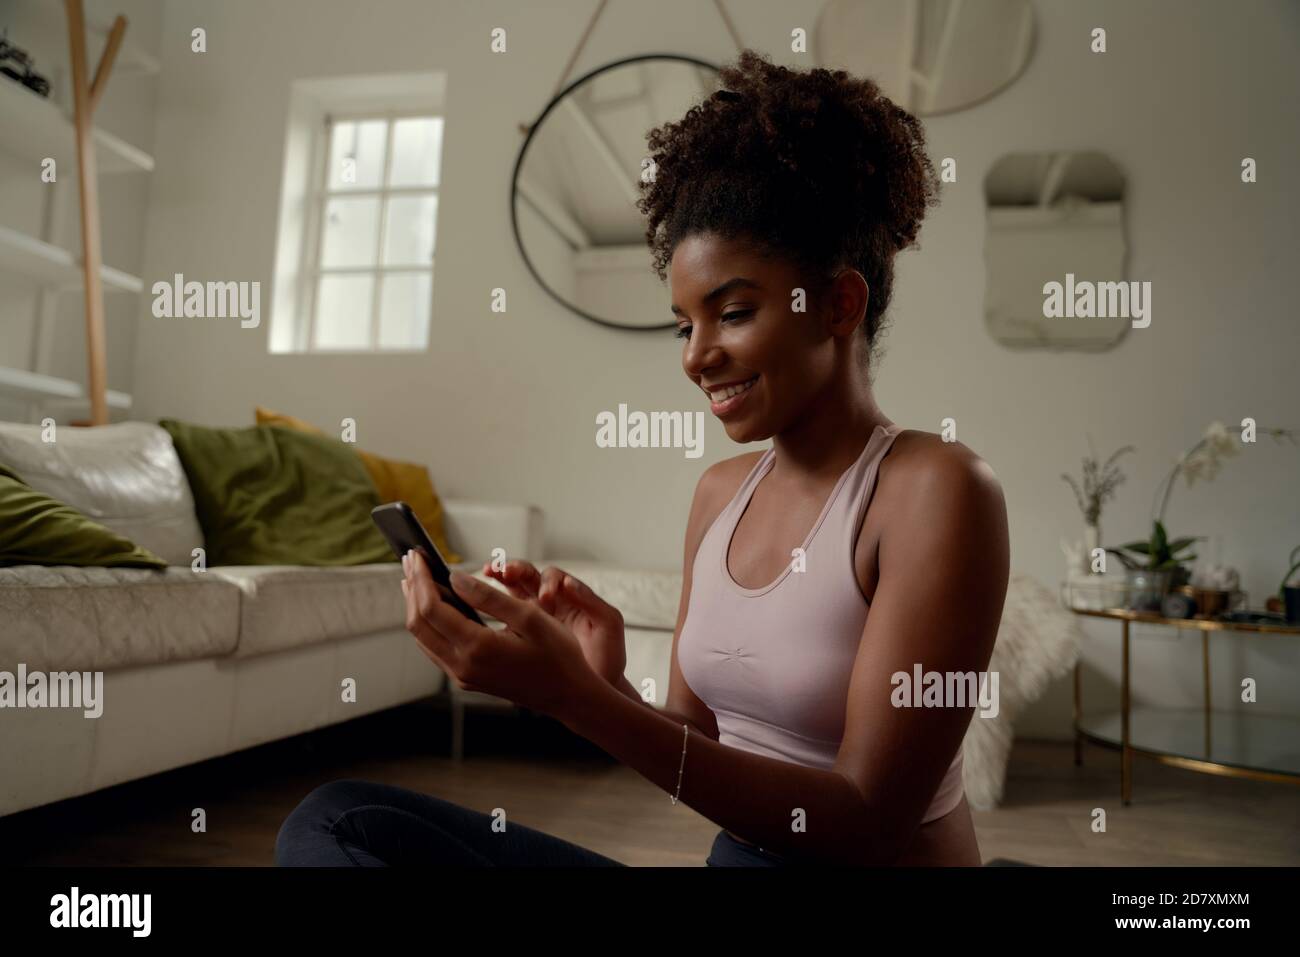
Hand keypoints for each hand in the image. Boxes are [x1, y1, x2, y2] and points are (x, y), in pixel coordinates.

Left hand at [400, 551, 601, 722]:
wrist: (568, 695)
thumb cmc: (557, 654)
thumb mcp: (530, 617)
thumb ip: (489, 597)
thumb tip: (455, 578)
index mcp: (478, 647)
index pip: (432, 608)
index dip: (421, 578)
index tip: (417, 555)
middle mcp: (463, 665)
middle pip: (418, 623)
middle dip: (412, 588)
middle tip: (411, 560)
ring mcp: (462, 675)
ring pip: (422, 637)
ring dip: (416, 606)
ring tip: (415, 578)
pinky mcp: (466, 678)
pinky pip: (434, 648)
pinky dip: (428, 622)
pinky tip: (433, 605)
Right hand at [483, 559, 626, 688]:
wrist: (593, 690)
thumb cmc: (606, 657)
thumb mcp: (608, 625)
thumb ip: (591, 601)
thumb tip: (569, 582)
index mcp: (572, 597)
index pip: (553, 577)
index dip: (546, 582)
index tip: (544, 598)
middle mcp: (551, 602)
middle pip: (528, 576)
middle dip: (515, 570)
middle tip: (505, 572)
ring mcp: (534, 617)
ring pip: (513, 589)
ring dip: (500, 578)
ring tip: (488, 572)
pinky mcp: (520, 634)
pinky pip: (504, 615)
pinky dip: (492, 606)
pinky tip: (481, 604)